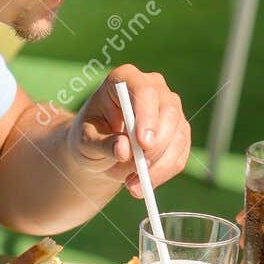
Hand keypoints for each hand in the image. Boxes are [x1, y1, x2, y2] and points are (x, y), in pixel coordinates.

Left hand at [70, 64, 189, 196]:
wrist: (99, 148)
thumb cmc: (89, 137)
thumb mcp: (84, 142)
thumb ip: (101, 144)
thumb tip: (123, 149)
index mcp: (125, 79)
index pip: (144, 91)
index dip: (147, 116)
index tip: (143, 144)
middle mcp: (153, 88)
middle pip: (168, 113)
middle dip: (156, 147)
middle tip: (138, 172)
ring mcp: (170, 109)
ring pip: (177, 137)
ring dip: (157, 167)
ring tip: (131, 185)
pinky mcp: (179, 132)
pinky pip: (179, 155)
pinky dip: (163, 174)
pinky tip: (142, 185)